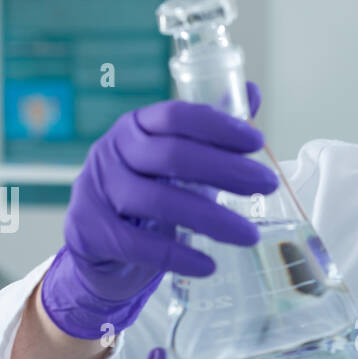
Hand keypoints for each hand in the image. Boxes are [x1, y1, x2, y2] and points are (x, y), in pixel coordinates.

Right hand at [40, 82, 277, 337]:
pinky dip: (178, 256)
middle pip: (173, 155)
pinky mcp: (88, 232)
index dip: (218, 126)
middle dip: (227, 170)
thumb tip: (252, 93)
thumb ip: (210, 133)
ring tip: (250, 236)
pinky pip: (138, 245)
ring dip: (212, 219)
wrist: (98, 251)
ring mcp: (95, 191)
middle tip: (269, 185)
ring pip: (159, 201)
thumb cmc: (146, 198)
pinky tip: (209, 265)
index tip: (257, 143)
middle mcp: (110, 151)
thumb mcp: (176, 164)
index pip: (176, 115)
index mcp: (135, 127)